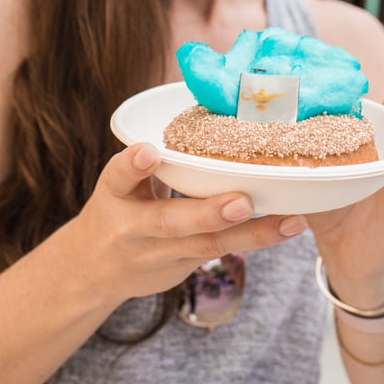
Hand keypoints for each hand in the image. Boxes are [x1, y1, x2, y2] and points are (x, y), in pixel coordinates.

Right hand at [71, 142, 308, 304]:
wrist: (94, 271)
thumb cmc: (118, 208)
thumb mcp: (120, 182)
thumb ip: (152, 160)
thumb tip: (203, 112)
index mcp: (114, 195)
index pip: (118, 176)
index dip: (132, 164)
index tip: (149, 150)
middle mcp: (134, 228)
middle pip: (171, 222)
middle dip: (207, 214)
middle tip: (241, 202)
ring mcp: (159, 255)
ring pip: (208, 245)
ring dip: (252, 234)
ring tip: (289, 220)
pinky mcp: (182, 270)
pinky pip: (221, 252)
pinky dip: (255, 239)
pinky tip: (287, 226)